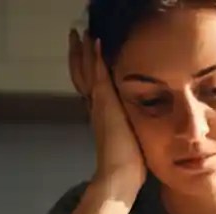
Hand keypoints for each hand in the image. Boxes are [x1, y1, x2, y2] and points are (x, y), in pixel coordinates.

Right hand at [68, 29, 145, 191]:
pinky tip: (95, 42)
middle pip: (83, 75)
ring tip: (79, 34)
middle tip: (75, 37)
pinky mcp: (105, 103)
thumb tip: (140, 139)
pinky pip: (98, 74)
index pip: (91, 89)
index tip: (85, 57)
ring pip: (87, 71)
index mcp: (101, 118)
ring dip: (83, 51)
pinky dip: (96, 58)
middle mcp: (96, 109)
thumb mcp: (129, 146)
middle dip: (79, 56)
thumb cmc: (128, 168)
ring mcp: (99, 105)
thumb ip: (129, 136)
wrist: (119, 176)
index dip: (86, 72)